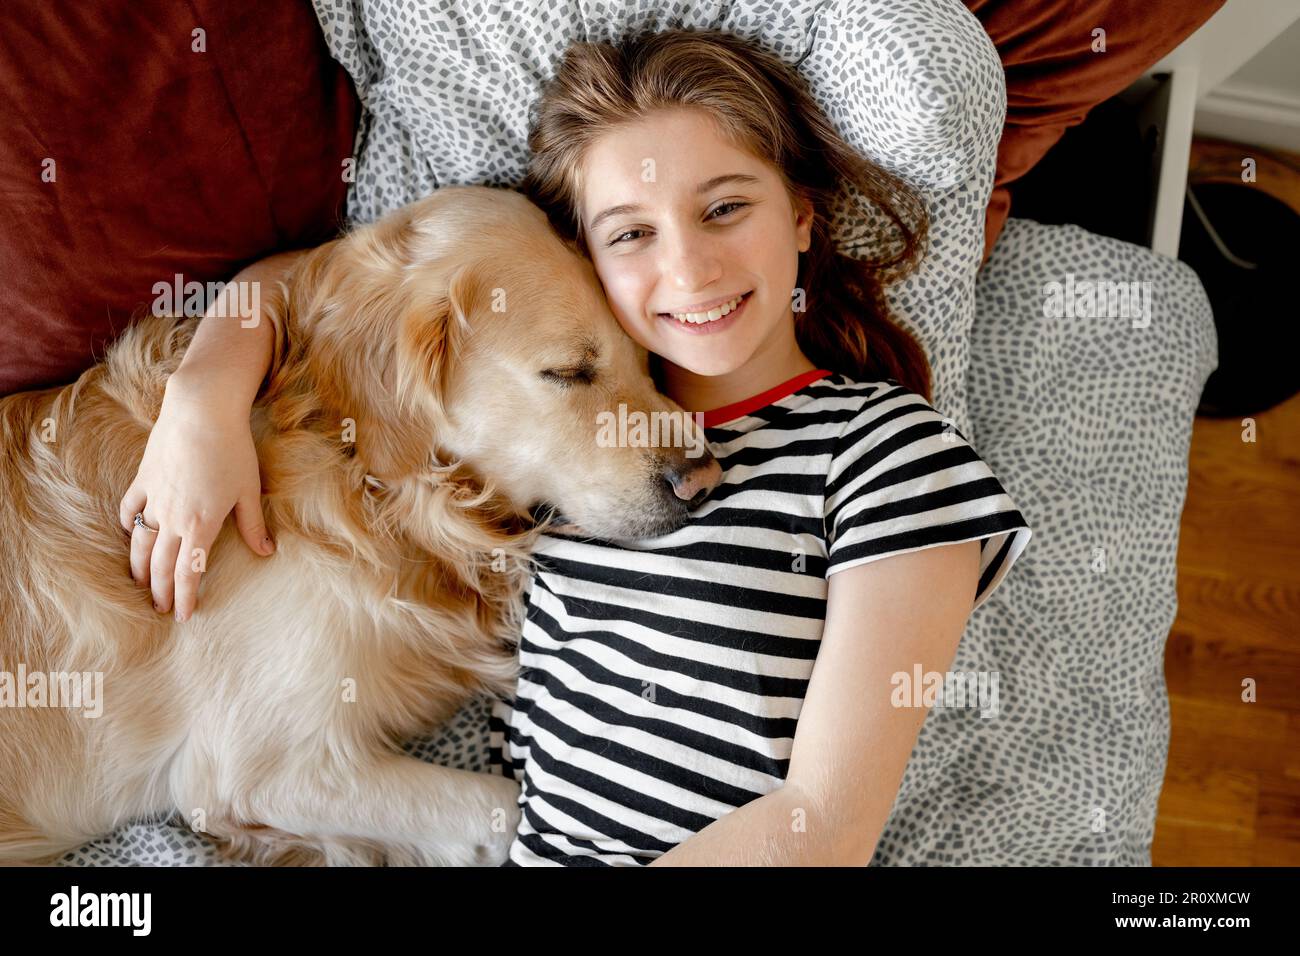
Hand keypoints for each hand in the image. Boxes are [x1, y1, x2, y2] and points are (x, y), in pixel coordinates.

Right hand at [118, 377, 273, 620]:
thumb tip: (266, 551)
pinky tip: (132, 534)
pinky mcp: (143, 480)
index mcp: (201, 525)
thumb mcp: (249, 490)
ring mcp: (154, 499)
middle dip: (160, 591)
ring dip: (141, 567)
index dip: (185, 597)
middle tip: (160, 609)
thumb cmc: (232, 449)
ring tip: (142, 584)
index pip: (189, 572)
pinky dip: (130, 526)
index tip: (183, 615)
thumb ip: (253, 525)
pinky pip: (131, 510)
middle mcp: (172, 518)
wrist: (201, 412)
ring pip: (141, 543)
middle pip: (161, 564)